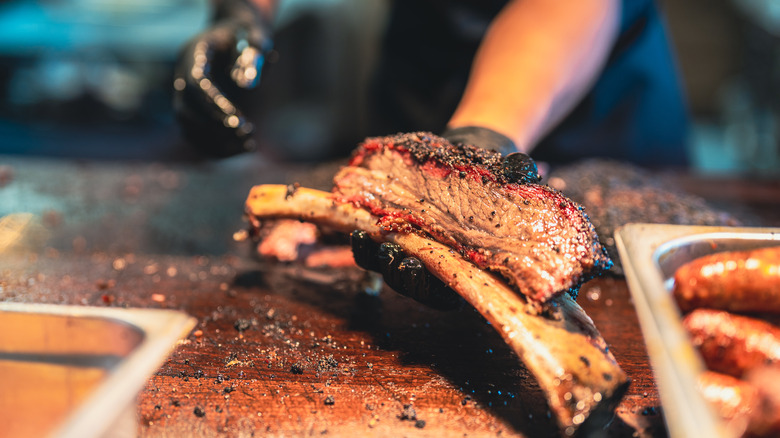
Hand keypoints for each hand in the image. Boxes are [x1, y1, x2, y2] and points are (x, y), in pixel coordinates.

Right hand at [173, 0, 271, 157]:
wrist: (235, 39)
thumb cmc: (247, 37)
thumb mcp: (255, 37)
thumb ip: (253, 54)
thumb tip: (245, 85)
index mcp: (195, 54)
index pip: (196, 84)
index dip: (215, 105)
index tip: (240, 121)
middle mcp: (182, 76)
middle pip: (186, 110)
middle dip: (216, 128)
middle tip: (248, 134)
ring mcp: (184, 96)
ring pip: (188, 129)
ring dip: (217, 142)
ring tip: (249, 145)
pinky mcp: (193, 112)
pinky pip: (197, 137)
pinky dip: (218, 149)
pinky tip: (244, 148)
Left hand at [349, 128, 540, 307]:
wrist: (468, 161)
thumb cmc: (495, 177)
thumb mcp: (513, 175)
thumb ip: (519, 175)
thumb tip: (528, 169)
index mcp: (468, 266)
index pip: (448, 291)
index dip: (432, 290)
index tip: (422, 272)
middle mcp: (439, 265)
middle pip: (414, 285)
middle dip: (401, 275)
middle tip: (397, 259)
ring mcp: (413, 251)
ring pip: (389, 269)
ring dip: (375, 259)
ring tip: (368, 240)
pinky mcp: (394, 235)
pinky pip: (374, 248)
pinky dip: (363, 242)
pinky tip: (355, 227)